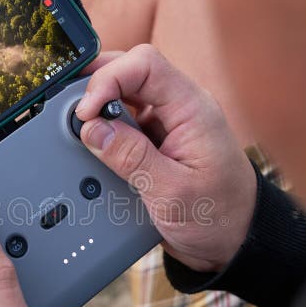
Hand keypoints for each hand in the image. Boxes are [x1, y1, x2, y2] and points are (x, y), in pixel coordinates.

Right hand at [76, 44, 256, 272]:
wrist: (234, 241)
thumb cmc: (218, 217)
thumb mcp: (172, 192)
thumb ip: (131, 158)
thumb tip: (93, 129)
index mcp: (192, 109)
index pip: (145, 65)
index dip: (108, 79)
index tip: (86, 112)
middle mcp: (179, 109)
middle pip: (130, 71)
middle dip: (96, 87)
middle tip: (71, 114)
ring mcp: (167, 124)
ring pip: (124, 95)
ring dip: (99, 110)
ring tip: (80, 133)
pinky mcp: (155, 141)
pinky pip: (124, 122)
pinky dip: (104, 130)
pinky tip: (93, 148)